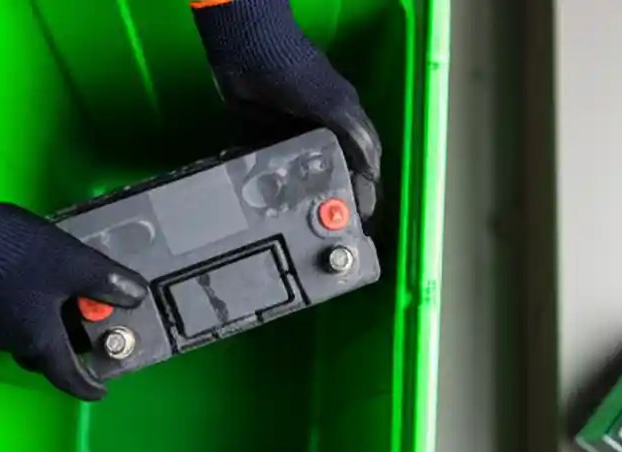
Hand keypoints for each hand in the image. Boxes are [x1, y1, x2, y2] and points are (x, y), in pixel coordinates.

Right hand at [0, 184, 146, 400]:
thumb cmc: (15, 254)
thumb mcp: (75, 264)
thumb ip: (108, 283)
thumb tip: (136, 296)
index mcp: (39, 339)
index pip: (68, 377)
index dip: (87, 387)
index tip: (100, 391)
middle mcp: (11, 339)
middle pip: (45, 358)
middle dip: (67, 354)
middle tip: (85, 339)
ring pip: (25, 337)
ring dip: (46, 330)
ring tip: (64, 306)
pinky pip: (8, 319)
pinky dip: (27, 313)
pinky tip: (35, 286)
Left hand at [192, 0, 381, 220]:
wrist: (248, 52)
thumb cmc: (299, 77)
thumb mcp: (336, 106)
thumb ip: (358, 138)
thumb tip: (373, 177)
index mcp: (346, 122)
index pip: (363, 164)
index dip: (364, 191)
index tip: (359, 219)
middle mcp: (321, 130)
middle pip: (330, 172)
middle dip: (328, 198)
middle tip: (322, 228)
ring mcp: (289, 133)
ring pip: (297, 172)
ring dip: (294, 193)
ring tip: (291, 222)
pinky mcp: (261, 134)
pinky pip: (267, 163)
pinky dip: (264, 178)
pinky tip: (261, 198)